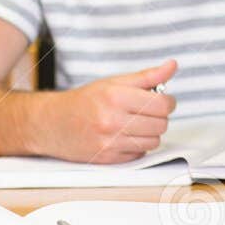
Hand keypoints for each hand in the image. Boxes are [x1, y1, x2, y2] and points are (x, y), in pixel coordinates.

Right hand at [36, 60, 177, 162]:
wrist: (52, 123)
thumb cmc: (85, 101)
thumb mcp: (115, 82)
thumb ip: (147, 75)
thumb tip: (172, 65)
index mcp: (116, 97)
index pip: (163, 105)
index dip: (168, 102)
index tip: (162, 100)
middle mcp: (112, 120)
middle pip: (161, 124)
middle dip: (159, 117)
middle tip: (147, 112)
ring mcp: (109, 142)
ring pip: (154, 141)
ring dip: (150, 133)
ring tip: (136, 124)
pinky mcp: (107, 158)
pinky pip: (139, 154)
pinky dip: (137, 146)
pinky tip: (125, 136)